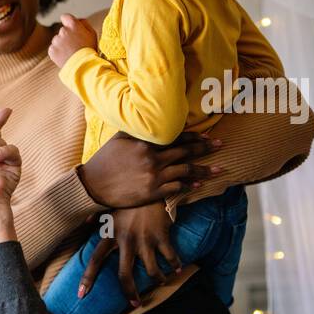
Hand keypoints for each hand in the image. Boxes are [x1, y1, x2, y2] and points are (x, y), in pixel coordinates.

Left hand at [47, 13, 97, 67]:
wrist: (82, 65)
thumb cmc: (89, 50)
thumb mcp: (92, 34)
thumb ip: (85, 23)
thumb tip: (78, 20)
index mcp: (73, 25)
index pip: (65, 17)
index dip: (67, 21)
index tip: (70, 27)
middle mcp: (63, 31)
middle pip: (62, 31)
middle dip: (67, 36)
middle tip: (74, 45)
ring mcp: (56, 41)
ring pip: (57, 40)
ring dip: (62, 44)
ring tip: (71, 52)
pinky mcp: (51, 50)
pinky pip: (53, 49)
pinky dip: (57, 52)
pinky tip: (65, 56)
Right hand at [78, 130, 221, 207]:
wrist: (93, 186)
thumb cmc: (104, 161)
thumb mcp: (119, 138)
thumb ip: (137, 130)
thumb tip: (150, 120)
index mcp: (146, 144)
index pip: (176, 137)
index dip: (194, 136)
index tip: (207, 136)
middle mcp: (153, 159)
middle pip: (185, 152)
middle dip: (206, 148)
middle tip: (221, 145)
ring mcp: (154, 176)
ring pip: (185, 171)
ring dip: (204, 170)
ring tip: (218, 170)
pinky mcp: (152, 192)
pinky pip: (176, 189)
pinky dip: (188, 187)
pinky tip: (197, 186)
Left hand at [78, 204, 182, 306]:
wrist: (151, 183)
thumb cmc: (128, 198)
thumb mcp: (109, 206)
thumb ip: (95, 217)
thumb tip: (82, 222)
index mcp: (110, 235)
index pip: (95, 260)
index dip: (88, 278)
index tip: (81, 295)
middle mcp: (126, 241)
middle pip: (124, 274)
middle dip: (129, 292)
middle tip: (134, 304)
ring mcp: (145, 240)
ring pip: (151, 270)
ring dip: (158, 279)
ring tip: (162, 280)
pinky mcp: (162, 236)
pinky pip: (170, 257)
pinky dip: (176, 265)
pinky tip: (178, 268)